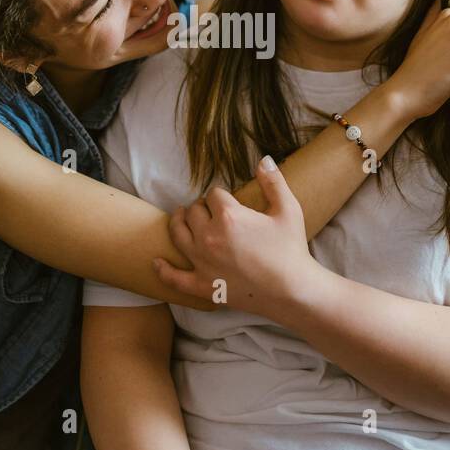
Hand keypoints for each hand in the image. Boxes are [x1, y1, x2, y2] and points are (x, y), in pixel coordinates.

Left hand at [152, 156, 318, 319]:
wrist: (292, 290)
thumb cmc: (291, 249)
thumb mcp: (288, 210)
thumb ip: (274, 182)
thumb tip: (263, 159)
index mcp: (229, 216)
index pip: (214, 195)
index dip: (221, 195)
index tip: (226, 200)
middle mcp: (209, 236)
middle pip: (194, 212)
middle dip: (200, 207)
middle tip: (208, 210)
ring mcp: (203, 262)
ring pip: (178, 235)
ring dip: (177, 223)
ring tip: (180, 217)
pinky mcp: (203, 285)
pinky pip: (174, 277)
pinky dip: (163, 269)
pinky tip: (157, 261)